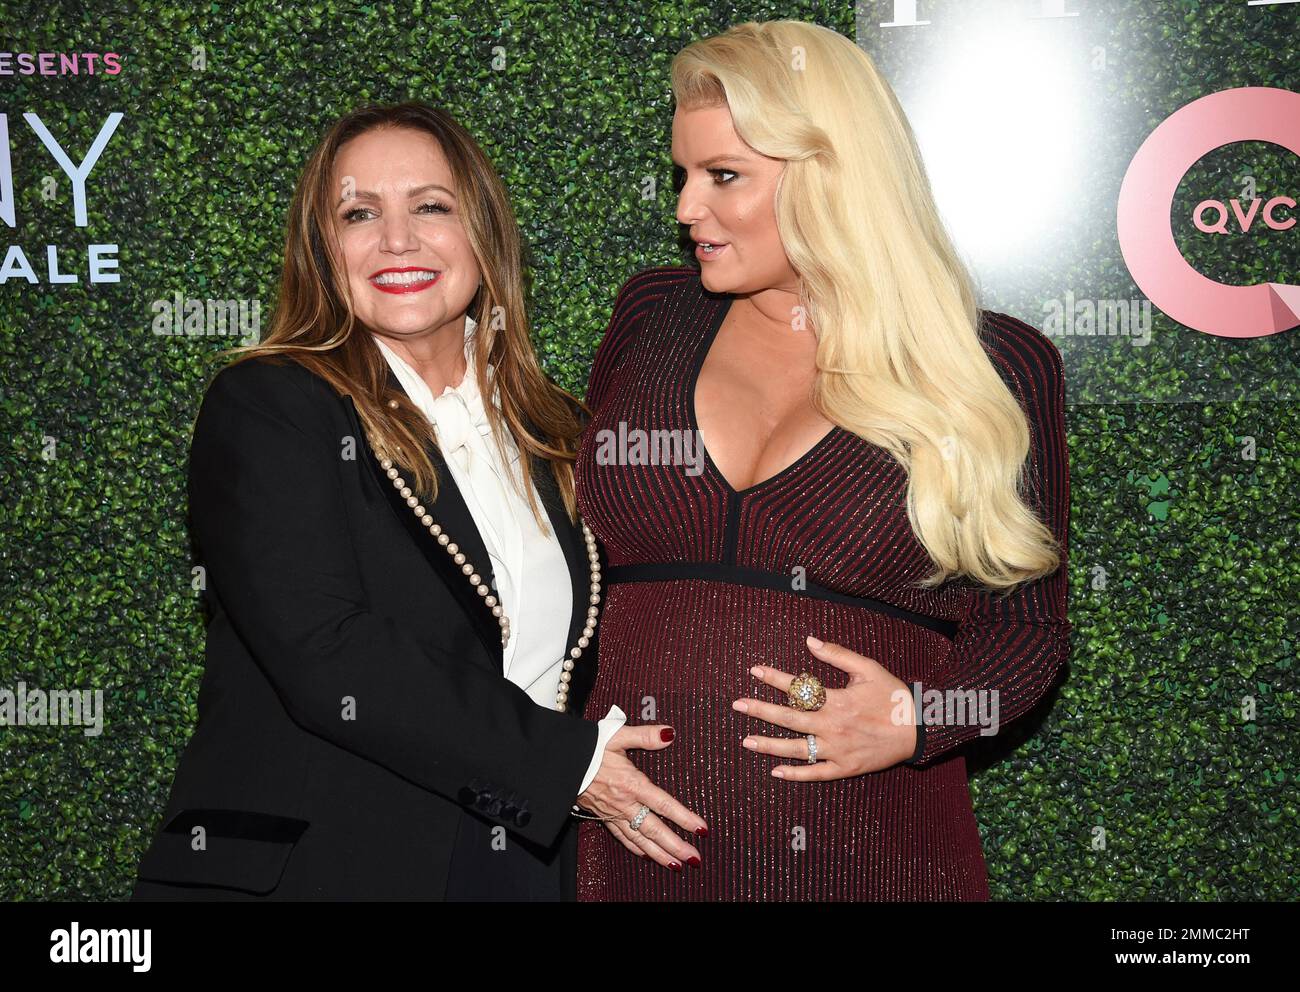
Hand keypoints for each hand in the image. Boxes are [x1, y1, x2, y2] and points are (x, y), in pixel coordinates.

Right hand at [576, 724, 708, 869]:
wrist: (559, 762)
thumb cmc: (588, 748)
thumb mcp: (617, 735)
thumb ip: (645, 736)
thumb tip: (669, 733)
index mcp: (631, 783)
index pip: (664, 805)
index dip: (684, 818)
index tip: (701, 828)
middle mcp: (624, 803)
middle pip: (654, 830)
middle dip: (675, 846)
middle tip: (694, 858)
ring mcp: (613, 813)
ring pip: (639, 839)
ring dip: (659, 854)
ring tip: (677, 865)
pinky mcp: (603, 817)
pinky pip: (622, 837)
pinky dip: (636, 848)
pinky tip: (647, 856)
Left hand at [733, 635, 917, 779]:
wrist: (919, 729)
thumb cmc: (894, 697)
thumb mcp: (869, 669)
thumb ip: (838, 655)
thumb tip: (809, 641)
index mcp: (837, 701)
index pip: (798, 688)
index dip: (774, 678)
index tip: (754, 671)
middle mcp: (833, 726)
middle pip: (789, 718)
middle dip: (760, 711)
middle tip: (737, 705)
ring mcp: (837, 750)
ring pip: (796, 749)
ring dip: (769, 745)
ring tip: (746, 741)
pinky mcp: (845, 768)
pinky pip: (815, 774)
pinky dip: (795, 774)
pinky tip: (775, 772)